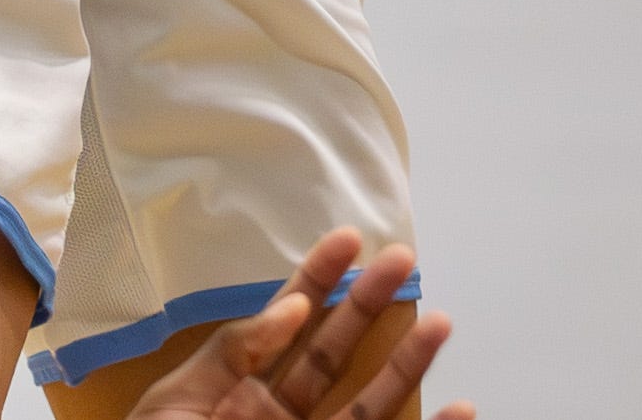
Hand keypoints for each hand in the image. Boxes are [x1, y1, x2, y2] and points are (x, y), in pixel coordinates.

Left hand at [129, 233, 469, 419]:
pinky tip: (460, 408)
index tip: (348, 238)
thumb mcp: (180, 399)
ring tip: (442, 322)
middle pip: (334, 352)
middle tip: (403, 258)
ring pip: (368, 404)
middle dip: (367, 305)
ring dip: (406, 364)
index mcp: (240, 391)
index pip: (286, 323)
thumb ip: (234, 353)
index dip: (317, 280)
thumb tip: (293, 305)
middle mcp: (281, 417)